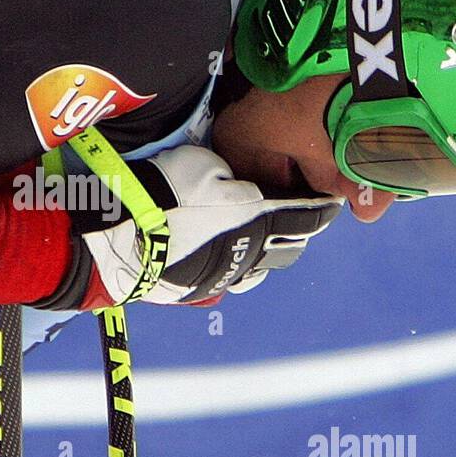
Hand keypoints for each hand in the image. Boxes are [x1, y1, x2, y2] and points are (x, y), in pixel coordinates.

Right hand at [76, 145, 340, 305]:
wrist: (122, 238)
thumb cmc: (165, 192)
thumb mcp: (205, 165)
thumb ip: (233, 176)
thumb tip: (240, 188)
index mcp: (260, 220)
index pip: (307, 215)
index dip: (322, 207)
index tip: (333, 201)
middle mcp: (250, 254)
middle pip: (289, 248)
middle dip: (296, 231)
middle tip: (292, 216)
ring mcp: (224, 277)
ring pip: (257, 269)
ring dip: (262, 253)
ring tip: (253, 238)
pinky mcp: (197, 292)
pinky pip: (225, 280)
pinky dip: (229, 266)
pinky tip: (217, 256)